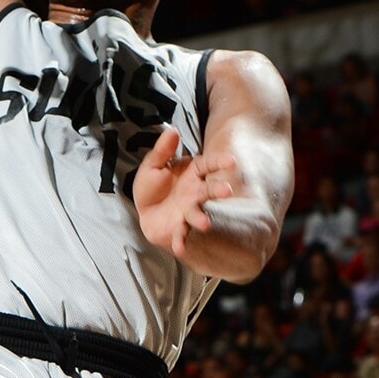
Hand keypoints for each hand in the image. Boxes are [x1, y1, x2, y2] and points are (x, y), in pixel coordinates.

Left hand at [133, 128, 246, 266]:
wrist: (146, 212)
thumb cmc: (154, 186)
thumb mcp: (152, 165)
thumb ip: (162, 150)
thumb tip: (172, 130)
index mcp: (193, 173)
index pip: (209, 164)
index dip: (220, 162)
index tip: (232, 161)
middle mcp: (196, 193)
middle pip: (209, 190)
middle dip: (218, 190)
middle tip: (228, 191)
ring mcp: (189, 211)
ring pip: (197, 213)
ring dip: (201, 218)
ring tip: (204, 224)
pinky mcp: (179, 228)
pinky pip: (181, 235)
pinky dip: (181, 241)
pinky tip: (180, 247)